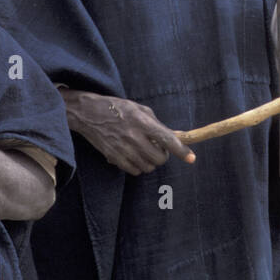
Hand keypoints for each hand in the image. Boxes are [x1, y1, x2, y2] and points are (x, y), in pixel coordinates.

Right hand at [63, 90, 193, 174]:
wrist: (88, 113)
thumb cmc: (117, 108)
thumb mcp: (139, 109)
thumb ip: (156, 124)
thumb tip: (173, 137)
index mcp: (142, 121)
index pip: (167, 139)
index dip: (181, 151)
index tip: (191, 158)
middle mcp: (134, 136)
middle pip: (159, 158)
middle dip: (162, 156)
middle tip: (157, 148)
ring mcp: (123, 148)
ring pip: (148, 167)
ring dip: (150, 162)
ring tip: (143, 151)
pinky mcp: (114, 157)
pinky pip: (134, 171)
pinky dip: (138, 166)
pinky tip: (133, 156)